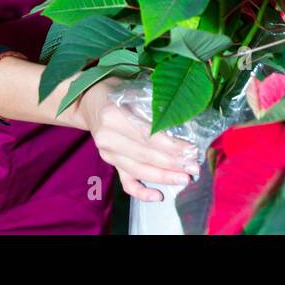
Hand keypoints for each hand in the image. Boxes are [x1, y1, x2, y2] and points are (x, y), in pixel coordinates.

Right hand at [76, 78, 199, 202]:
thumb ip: (155, 102)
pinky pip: (126, 182)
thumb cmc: (117, 91)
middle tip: (193, 167)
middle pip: (144, 155)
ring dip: (163, 177)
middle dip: (172, 163)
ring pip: (138, 170)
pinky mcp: (110, 163)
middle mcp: (107, 136)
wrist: (91, 101)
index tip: (191, 150)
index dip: (170, 145)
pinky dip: (141, 192)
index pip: (147, 134)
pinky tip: (158, 196)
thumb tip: (187, 117)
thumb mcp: (134, 88)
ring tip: (184, 179)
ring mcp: (107, 153)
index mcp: (114, 114)